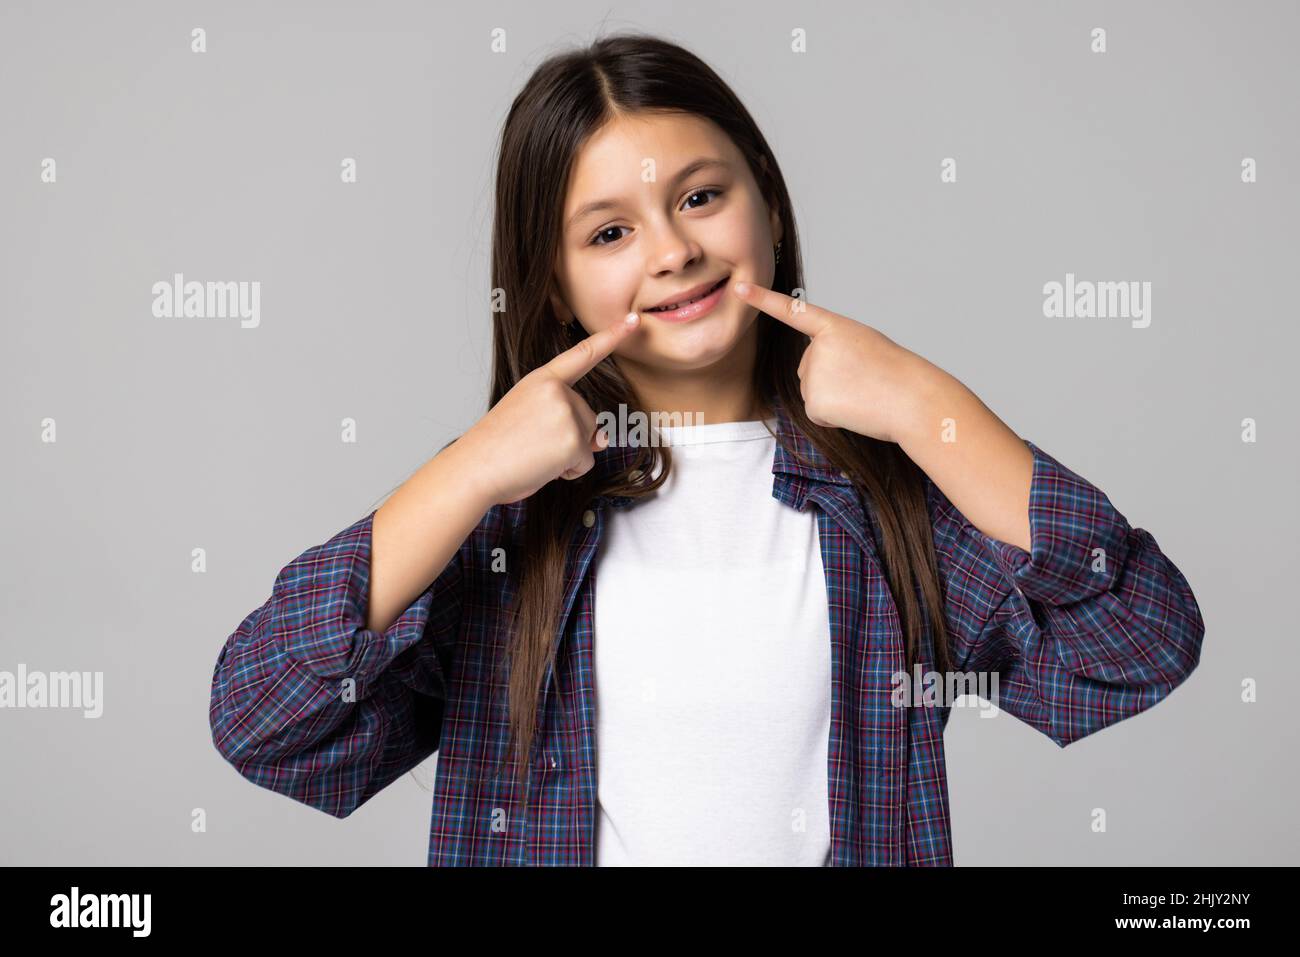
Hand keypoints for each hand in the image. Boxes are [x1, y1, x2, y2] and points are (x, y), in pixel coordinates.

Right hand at [458, 312, 641, 504]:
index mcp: (541, 380)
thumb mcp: (530, 420)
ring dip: (568, 456)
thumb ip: (567, 420)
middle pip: (588, 418)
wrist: (474, 468)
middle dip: (569, 439)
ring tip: (534, 455)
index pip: (582, 355)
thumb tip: (603, 438)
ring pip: (589, 441)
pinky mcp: (573, 439)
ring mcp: (566, 413)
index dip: (611, 336)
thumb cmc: (495, 447)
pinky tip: (542, 467)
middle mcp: (557, 391)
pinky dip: (569, 471)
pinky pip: (586, 462)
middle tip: (532, 445)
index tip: (633, 321)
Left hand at [731, 281, 938, 444]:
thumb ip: (836, 349)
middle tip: (864, 381)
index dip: (764, 300)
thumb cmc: (898, 375)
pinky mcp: (814, 402)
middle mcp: (819, 347)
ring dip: (834, 398)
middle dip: (832, 378)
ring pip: (812, 390)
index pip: (794, 312)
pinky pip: (815, 412)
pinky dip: (833, 417)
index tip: (740, 288)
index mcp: (836, 327)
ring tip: (864, 394)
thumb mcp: (866, 346)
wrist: (914, 401)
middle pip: (809, 367)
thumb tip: (815, 378)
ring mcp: (814, 374)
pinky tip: (856, 410)